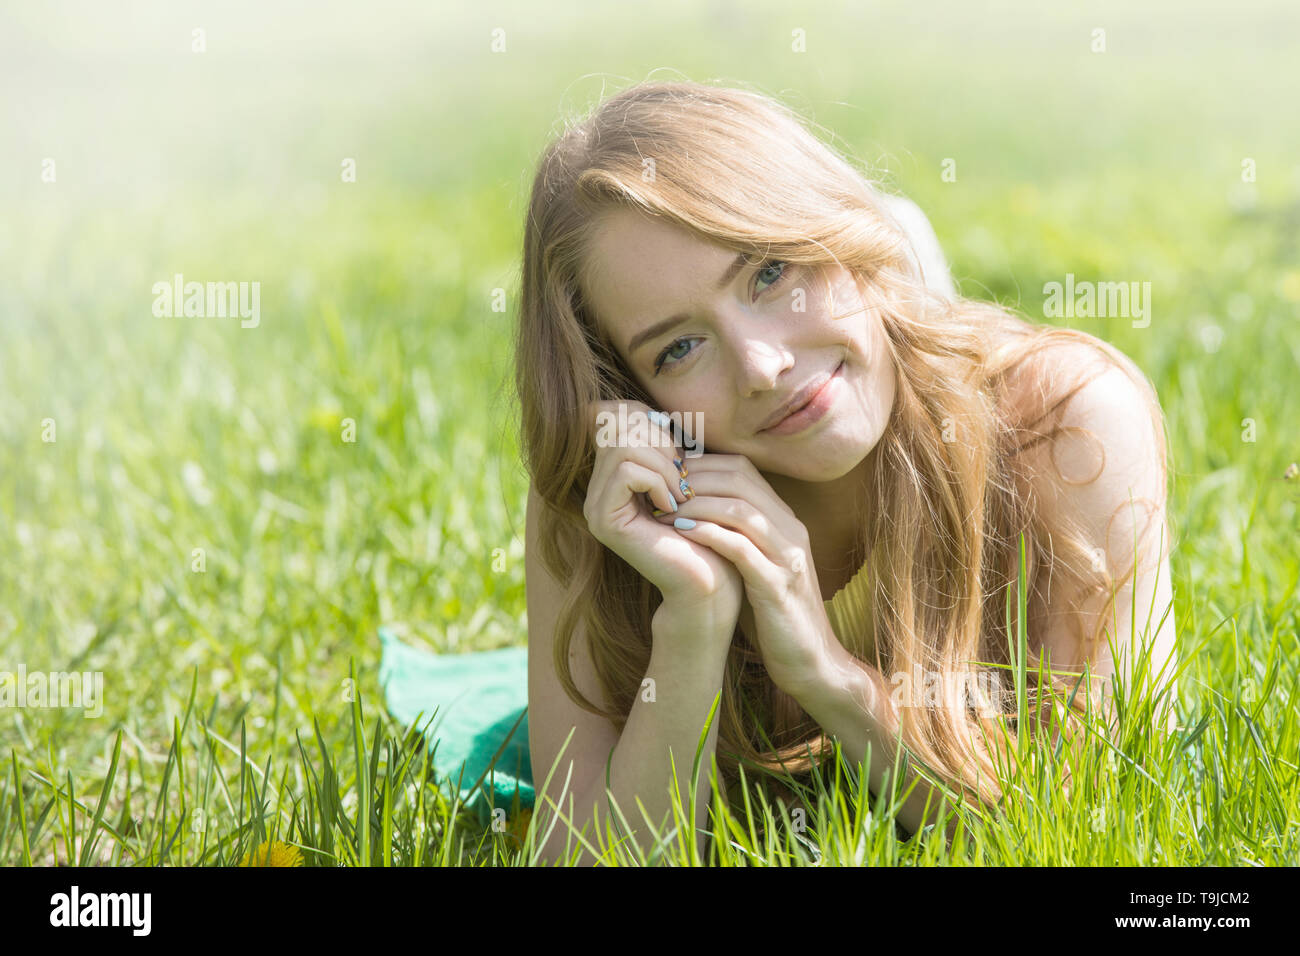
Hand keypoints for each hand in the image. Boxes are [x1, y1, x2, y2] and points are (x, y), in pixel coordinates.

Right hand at [582, 400, 743, 647]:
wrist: (712, 581)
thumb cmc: (708, 527)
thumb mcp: (686, 474)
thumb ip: (663, 443)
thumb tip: (646, 409)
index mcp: (613, 473)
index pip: (614, 412)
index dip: (648, 419)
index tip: (679, 453)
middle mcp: (596, 489)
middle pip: (617, 422)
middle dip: (660, 441)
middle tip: (683, 477)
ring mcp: (596, 506)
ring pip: (622, 445)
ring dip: (664, 463)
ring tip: (681, 493)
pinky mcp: (603, 521)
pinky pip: (626, 470)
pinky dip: (658, 480)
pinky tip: (673, 506)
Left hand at [654, 453, 838, 694]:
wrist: (811, 662)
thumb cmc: (774, 615)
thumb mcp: (756, 566)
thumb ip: (733, 537)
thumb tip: (689, 513)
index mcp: (785, 522)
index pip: (743, 471)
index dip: (702, 467)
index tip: (666, 476)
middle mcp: (791, 532)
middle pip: (741, 480)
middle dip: (694, 479)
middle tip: (657, 487)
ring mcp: (789, 557)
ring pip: (741, 509)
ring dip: (697, 504)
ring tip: (663, 508)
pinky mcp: (779, 586)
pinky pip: (742, 548)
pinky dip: (709, 534)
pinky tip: (681, 532)